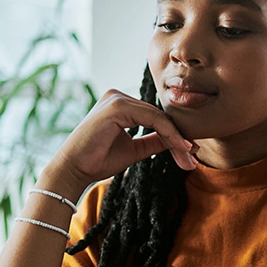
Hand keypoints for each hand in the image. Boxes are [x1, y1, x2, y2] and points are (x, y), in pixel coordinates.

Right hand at [45, 90, 197, 195]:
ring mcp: (117, 98)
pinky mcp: (117, 105)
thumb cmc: (98, 161)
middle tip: (192, 160)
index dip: (174, 136)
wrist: (74, 170)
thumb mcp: (134, 150)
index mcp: (120, 104)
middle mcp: (118, 96)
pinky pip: (152, 119)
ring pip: (159, 117)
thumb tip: (178, 141)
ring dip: (176, 139)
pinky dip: (168, 134)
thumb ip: (153, 141)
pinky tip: (179, 148)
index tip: (189, 155)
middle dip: (178, 139)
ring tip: (188, 158)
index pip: (155, 117)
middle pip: (159, 116)